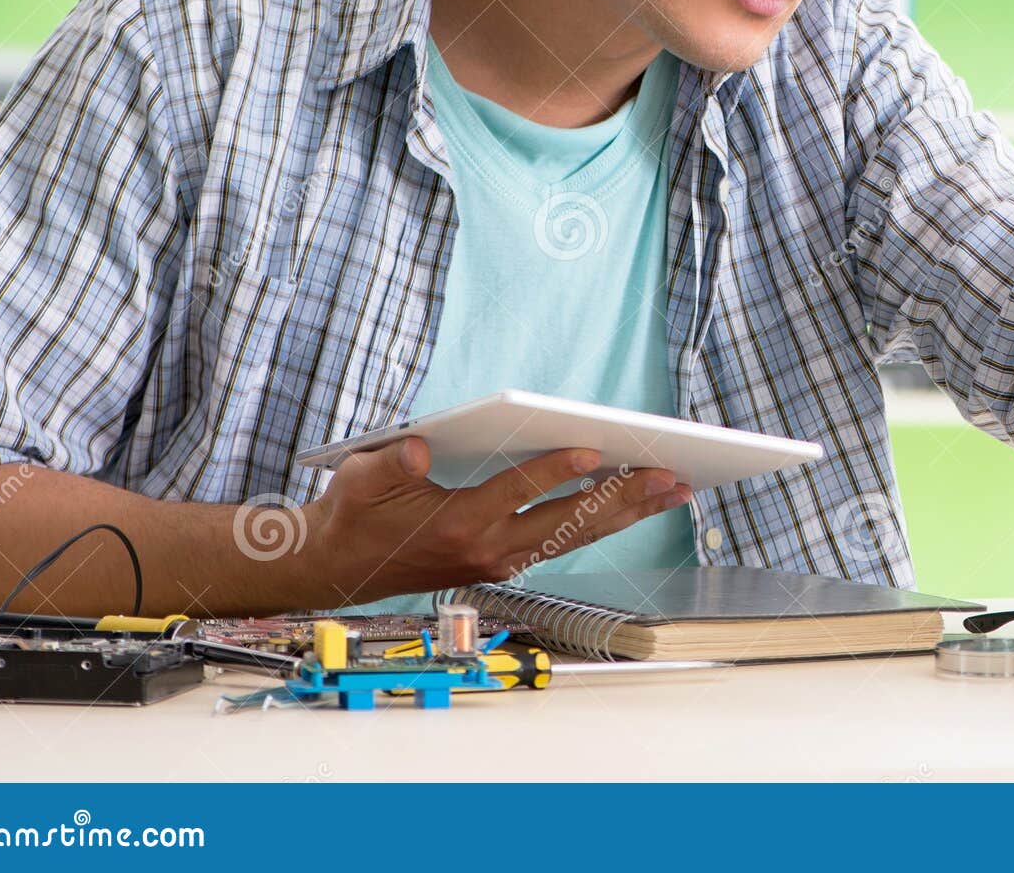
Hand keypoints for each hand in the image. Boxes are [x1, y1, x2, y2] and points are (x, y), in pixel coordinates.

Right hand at [303, 437, 691, 604]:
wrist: (339, 566)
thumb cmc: (354, 512)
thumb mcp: (360, 477)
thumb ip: (391, 463)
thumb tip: (421, 446)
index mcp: (459, 524)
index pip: (519, 491)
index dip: (557, 468)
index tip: (595, 449)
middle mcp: (489, 549)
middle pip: (568, 522)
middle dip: (622, 498)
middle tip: (669, 476)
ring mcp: (502, 560)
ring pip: (576, 535)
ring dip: (627, 513)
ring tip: (674, 490)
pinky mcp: (506, 561)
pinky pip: (565, 541)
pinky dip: (603, 522)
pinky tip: (634, 503)